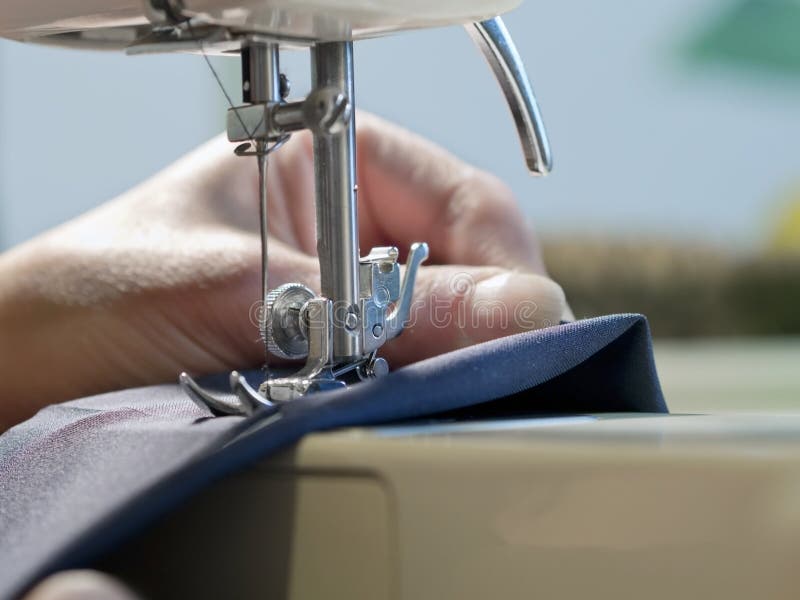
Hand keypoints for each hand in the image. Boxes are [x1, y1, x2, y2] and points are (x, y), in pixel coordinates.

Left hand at [0, 113, 565, 428]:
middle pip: (472, 264)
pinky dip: (421, 394)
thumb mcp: (239, 290)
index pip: (464, 202)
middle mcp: (355, 226)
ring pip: (452, 324)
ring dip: (451, 362)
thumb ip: (380, 307)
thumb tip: (520, 312)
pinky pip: (414, 370)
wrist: (30, 372)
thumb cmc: (100, 295)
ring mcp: (353, 294)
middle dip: (484, 321)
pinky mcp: (343, 354)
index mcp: (335, 163)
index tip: (524, 328)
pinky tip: (403, 409)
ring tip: (428, 395)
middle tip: (482, 376)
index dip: (503, 265)